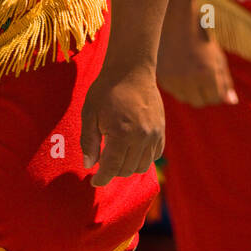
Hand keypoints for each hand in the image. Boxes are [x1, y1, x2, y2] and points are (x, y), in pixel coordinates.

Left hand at [80, 62, 165, 186]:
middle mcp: (141, 137)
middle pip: (127, 169)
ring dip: (128, 167)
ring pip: (143, 165)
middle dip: (112, 172)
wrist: (131, 70)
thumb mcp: (89, 114)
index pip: (112, 168)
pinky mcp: (161, 129)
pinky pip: (155, 154)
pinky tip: (132, 150)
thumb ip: (88, 141)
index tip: (94, 181)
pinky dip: (143, 158)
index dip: (101, 178)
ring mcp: (154, 133)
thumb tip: (89, 164)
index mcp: (121, 134)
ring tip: (117, 158)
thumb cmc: (106, 90)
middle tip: (102, 165)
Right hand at [157, 23, 237, 107]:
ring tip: (191, 70)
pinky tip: (180, 69)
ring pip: (185, 98)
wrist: (176, 20)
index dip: (217, 91)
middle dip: (204, 94)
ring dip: (190, 91)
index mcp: (206, 74)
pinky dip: (178, 85)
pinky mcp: (161, 78)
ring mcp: (172, 80)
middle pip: (199, 102)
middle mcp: (188, 80)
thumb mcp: (218, 58)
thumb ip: (225, 82)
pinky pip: (173, 91)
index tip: (215, 79)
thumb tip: (232, 102)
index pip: (215, 99)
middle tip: (204, 76)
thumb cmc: (201, 38)